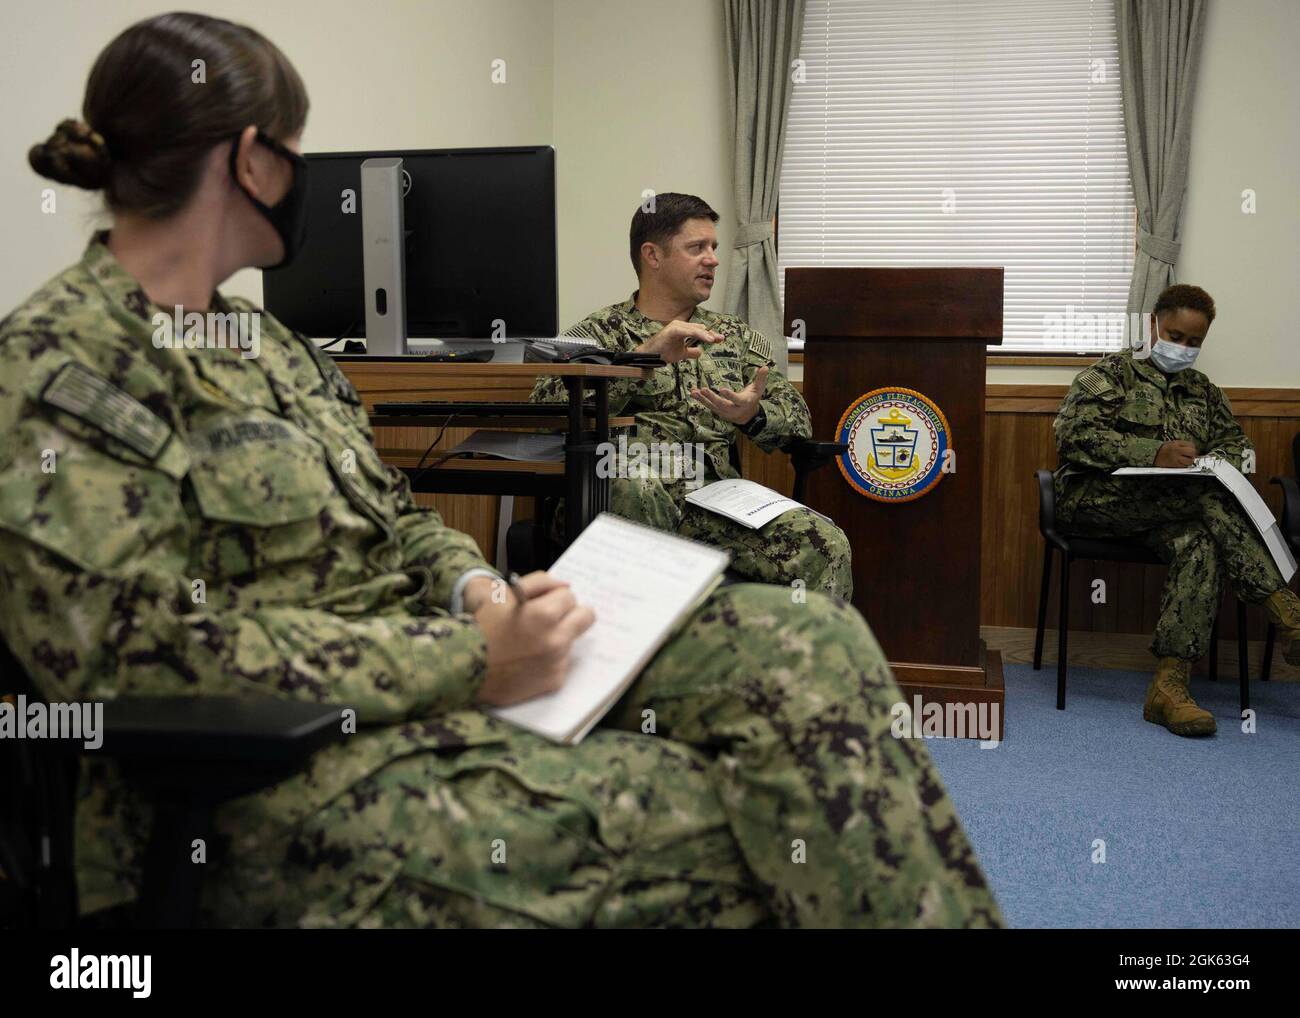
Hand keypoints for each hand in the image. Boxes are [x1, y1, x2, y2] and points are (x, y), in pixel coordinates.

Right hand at [473, 571, 594, 706]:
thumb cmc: (482, 627)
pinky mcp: (553, 682)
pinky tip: (529, 660)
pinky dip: (550, 660)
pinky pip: (562, 663)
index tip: (541, 604)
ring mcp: (556, 663)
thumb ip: (540, 582)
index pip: (570, 597)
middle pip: (586, 618)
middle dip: (571, 614)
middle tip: (550, 619)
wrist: (464, 667)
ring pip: (572, 640)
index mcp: (545, 615)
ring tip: (530, 643)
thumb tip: (566, 585)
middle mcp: (556, 640)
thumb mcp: (503, 592)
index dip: (554, 598)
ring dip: (558, 638)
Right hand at [634, 320, 723, 363]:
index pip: (699, 330)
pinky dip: (699, 334)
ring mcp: (676, 326)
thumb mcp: (681, 353)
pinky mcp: (673, 329)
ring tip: (714, 340)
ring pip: (695, 329)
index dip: (710, 335)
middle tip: (721, 338)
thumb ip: (691, 352)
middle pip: (700, 328)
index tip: (720, 339)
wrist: (649, 356)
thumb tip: (700, 351)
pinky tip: (707, 339)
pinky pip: (689, 331)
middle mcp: (680, 325)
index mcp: (682, 329)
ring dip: (706, 335)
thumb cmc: (663, 352)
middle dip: (710, 334)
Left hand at [692, 366, 768, 424]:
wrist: (747, 415)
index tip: (722, 389)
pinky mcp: (718, 411)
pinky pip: (708, 406)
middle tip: (704, 390)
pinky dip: (700, 400)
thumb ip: (761, 378)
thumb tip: (765, 367)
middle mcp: (733, 409)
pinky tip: (693, 393)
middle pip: (722, 404)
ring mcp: (724, 412)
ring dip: (703, 399)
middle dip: (712, 398)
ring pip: (713, 406)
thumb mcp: (758, 389)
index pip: (737, 400)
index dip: (730, 395)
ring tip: (695, 392)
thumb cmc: (752, 398)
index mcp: (744, 403)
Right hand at [1154, 440, 1198, 468]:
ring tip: (1184, 461)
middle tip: (1189, 456)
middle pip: (1192, 452)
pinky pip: (1184, 467)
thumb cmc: (1162, 451)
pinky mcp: (1175, 466)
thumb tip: (1192, 447)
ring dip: (1189, 461)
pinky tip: (1180, 464)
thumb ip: (1181, 444)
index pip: (1191, 445)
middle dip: (1192, 455)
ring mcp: (1176, 459)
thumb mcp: (1171, 443)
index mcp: (1176, 444)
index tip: (1190, 450)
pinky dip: (1184, 466)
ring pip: (1190, 461)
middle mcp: (1177, 450)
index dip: (1192, 448)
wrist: (1152, 457)